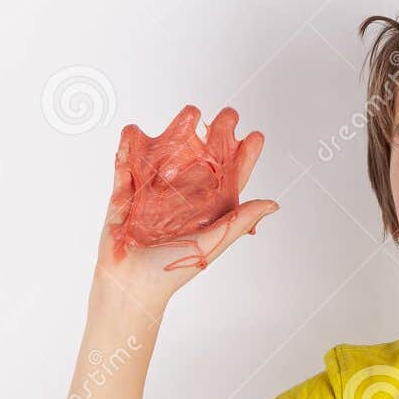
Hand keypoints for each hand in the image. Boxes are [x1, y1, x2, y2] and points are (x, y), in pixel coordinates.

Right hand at [92, 105, 278, 313]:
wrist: (131, 286)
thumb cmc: (173, 270)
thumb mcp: (213, 242)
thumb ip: (240, 220)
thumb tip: (273, 203)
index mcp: (206, 208)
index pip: (229, 177)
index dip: (243, 157)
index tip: (256, 136)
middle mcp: (181, 196)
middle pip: (200, 158)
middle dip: (213, 135)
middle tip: (227, 114)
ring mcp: (152, 193)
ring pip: (165, 155)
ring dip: (177, 134)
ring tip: (190, 113)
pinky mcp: (125, 195)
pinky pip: (126, 167)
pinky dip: (128, 149)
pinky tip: (134, 131)